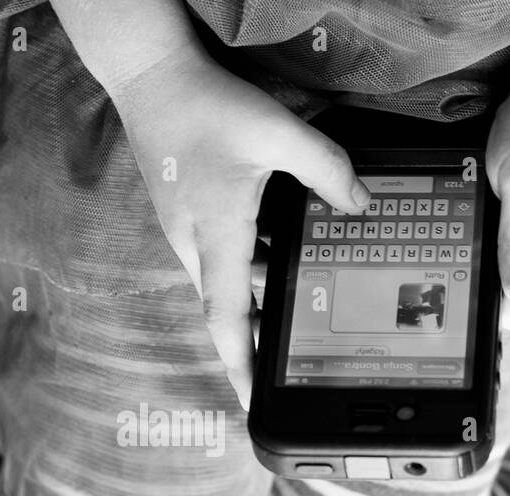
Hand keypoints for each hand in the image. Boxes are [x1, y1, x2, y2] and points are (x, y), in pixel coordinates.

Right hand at [111, 48, 368, 407]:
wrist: (151, 79)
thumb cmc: (205, 106)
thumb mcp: (277, 132)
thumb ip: (326, 169)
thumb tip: (358, 206)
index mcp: (216, 237)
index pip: (228, 320)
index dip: (242, 366)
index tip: (252, 402)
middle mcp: (197, 246)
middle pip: (232, 309)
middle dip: (263, 334)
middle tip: (301, 349)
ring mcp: (188, 233)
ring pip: (230, 281)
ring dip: (262, 291)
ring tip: (303, 293)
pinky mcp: (188, 218)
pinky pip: (223, 256)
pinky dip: (252, 262)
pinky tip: (280, 243)